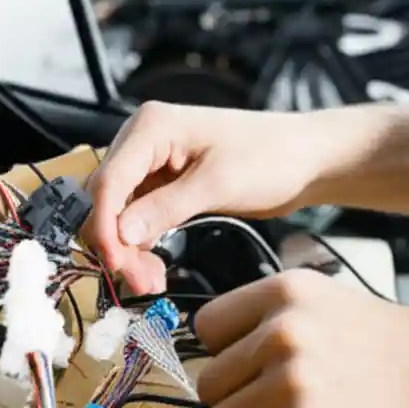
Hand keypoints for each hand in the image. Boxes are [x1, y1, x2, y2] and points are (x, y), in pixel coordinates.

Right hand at [85, 102, 332, 292]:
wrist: (305, 158)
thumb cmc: (270, 157)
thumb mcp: (218, 184)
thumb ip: (165, 208)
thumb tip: (120, 234)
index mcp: (150, 127)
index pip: (108, 180)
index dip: (104, 226)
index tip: (115, 264)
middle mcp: (142, 140)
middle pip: (106, 199)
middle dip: (117, 243)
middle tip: (141, 282)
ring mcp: (151, 162)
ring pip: (117, 214)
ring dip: (128, 250)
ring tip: (152, 282)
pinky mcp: (162, 184)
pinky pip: (136, 219)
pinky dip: (140, 246)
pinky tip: (154, 270)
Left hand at [194, 270, 408, 406]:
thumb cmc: (378, 341)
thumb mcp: (317, 300)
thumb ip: (260, 316)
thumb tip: (205, 350)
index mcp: (284, 292)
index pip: (206, 327)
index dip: (224, 349)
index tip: (245, 358)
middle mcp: (285, 333)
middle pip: (210, 380)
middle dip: (235, 391)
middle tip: (275, 389)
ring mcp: (294, 382)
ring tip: (292, 402)